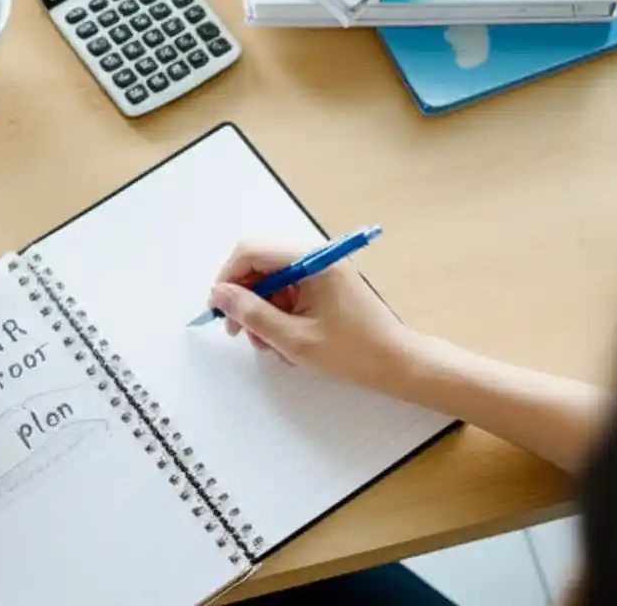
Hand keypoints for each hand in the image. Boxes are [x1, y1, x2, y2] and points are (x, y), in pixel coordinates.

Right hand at [207, 242, 413, 392]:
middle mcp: (316, 256)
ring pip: (271, 281)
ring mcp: (322, 270)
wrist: (397, 364)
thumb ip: (252, 313)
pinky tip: (282, 341)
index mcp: (312, 260)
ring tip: (265, 344)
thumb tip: (219, 294)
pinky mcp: (325, 284)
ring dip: (260, 311)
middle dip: (244, 298)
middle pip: (260, 265)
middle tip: (238, 333)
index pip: (252, 251)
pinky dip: (278, 314)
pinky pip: (288, 292)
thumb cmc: (352, 353)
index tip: (219, 309)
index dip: (228, 278)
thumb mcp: (293, 338)